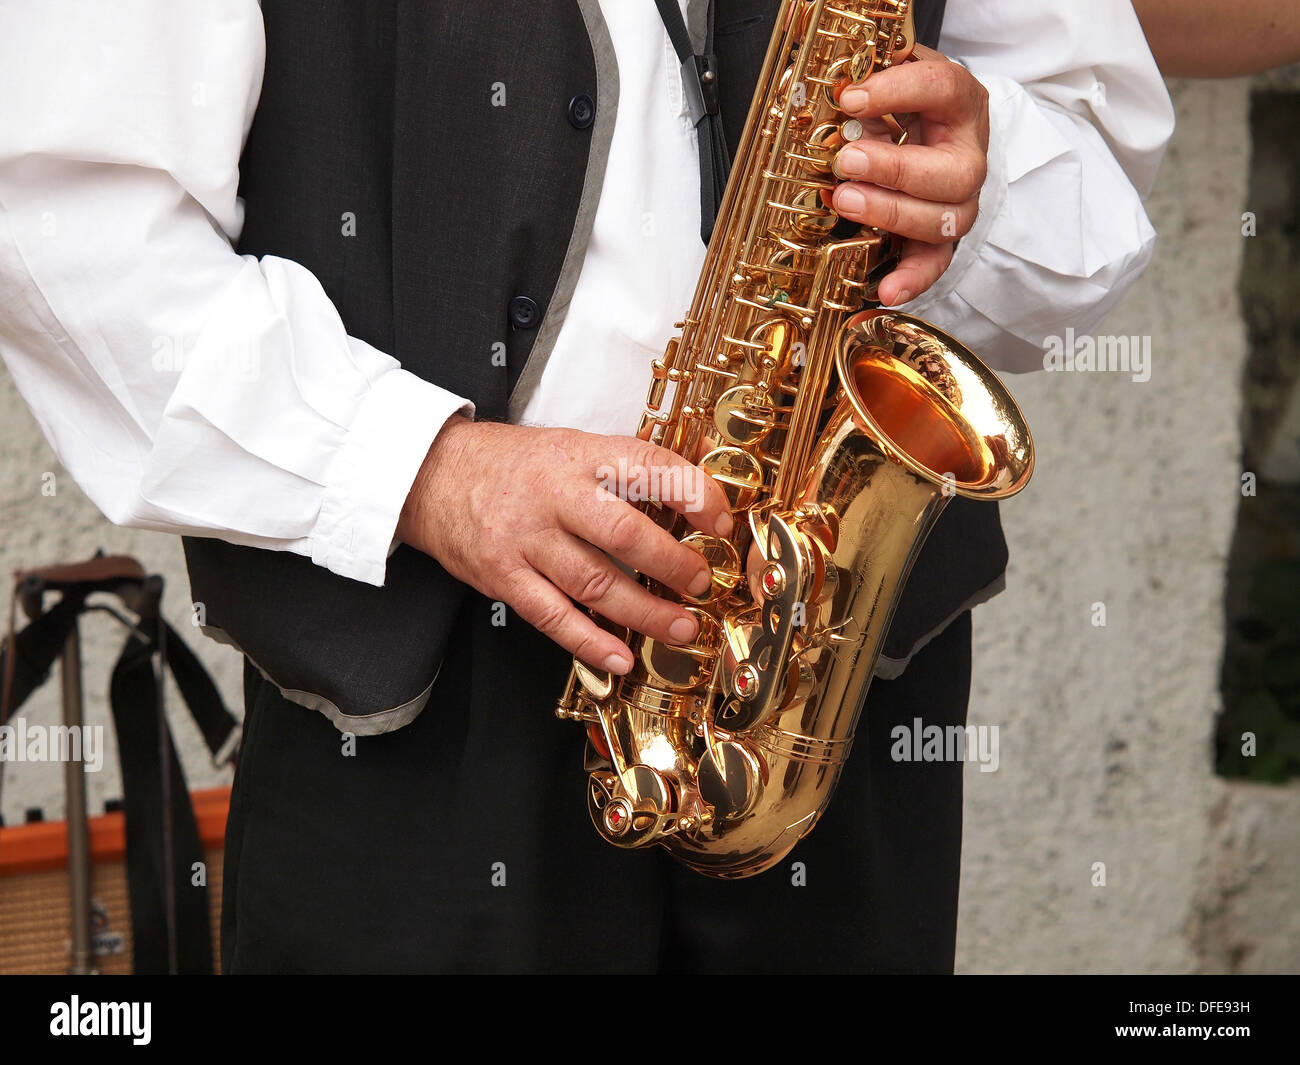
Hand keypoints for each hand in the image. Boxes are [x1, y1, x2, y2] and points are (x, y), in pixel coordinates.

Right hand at [396, 417, 732, 674]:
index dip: (693, 495)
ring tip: (680, 627)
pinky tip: (621, 657)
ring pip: (593, 583)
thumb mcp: (573, 445)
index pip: (648, 468)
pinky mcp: (504, 577)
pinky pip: (552, 616)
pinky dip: (590, 642)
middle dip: (671, 564)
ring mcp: (526, 540)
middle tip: (701, 583)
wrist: (431, 474)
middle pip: (623, 533)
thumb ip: (627, 465)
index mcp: (580, 455)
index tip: (722, 521)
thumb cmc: (515, 464)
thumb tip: (701, 475)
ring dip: (643, 611)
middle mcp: (554, 496)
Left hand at [830, 44, 989, 306]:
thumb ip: (873, 80)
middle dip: (896, 168)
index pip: (943, 89)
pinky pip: (934, 265)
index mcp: (962, 105)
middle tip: (848, 161)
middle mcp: (969, 156)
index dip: (899, 91)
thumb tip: (839, 91)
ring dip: (892, 213)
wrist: (927, 135)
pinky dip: (912, 280)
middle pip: (953, 173)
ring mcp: (959, 203)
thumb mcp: (893, 81)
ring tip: (846, 200)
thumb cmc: (905, 107)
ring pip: (943, 220)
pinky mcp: (941, 240)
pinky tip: (886, 293)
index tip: (851, 99)